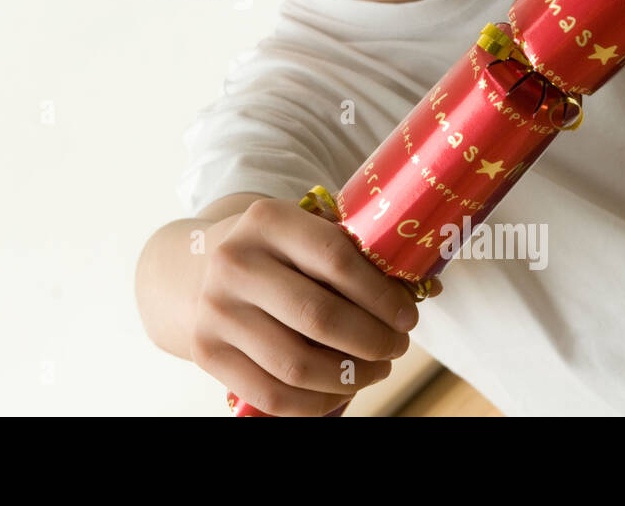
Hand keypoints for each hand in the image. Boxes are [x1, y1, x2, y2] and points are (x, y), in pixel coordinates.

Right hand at [188, 197, 434, 416]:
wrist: (196, 270)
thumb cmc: (275, 253)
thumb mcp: (306, 231)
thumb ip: (358, 253)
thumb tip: (428, 288)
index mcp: (266, 220)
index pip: (336, 258)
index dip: (381, 294)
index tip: (408, 316)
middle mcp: (234, 262)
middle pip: (320, 317)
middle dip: (373, 340)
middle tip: (397, 345)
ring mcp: (216, 310)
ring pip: (298, 364)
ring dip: (351, 377)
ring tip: (375, 369)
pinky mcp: (207, 353)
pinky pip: (272, 396)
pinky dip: (317, 403)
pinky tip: (340, 389)